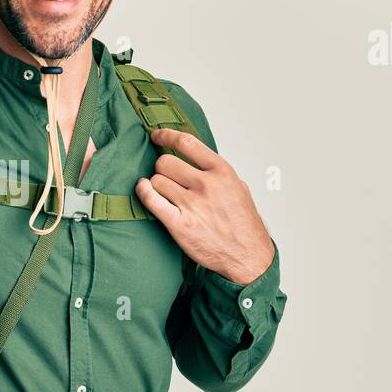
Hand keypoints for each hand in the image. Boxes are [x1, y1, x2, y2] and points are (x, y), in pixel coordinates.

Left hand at [135, 128, 274, 284]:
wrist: (247, 256)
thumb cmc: (243, 224)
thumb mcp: (239, 189)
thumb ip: (219, 172)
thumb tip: (199, 159)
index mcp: (222, 172)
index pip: (187, 143)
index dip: (166, 135)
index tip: (157, 135)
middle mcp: (206, 185)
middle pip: (166, 162)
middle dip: (162, 167)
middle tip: (166, 176)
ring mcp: (192, 204)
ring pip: (157, 180)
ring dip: (156, 184)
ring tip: (163, 192)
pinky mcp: (179, 224)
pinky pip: (151, 200)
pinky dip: (144, 192)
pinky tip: (144, 190)